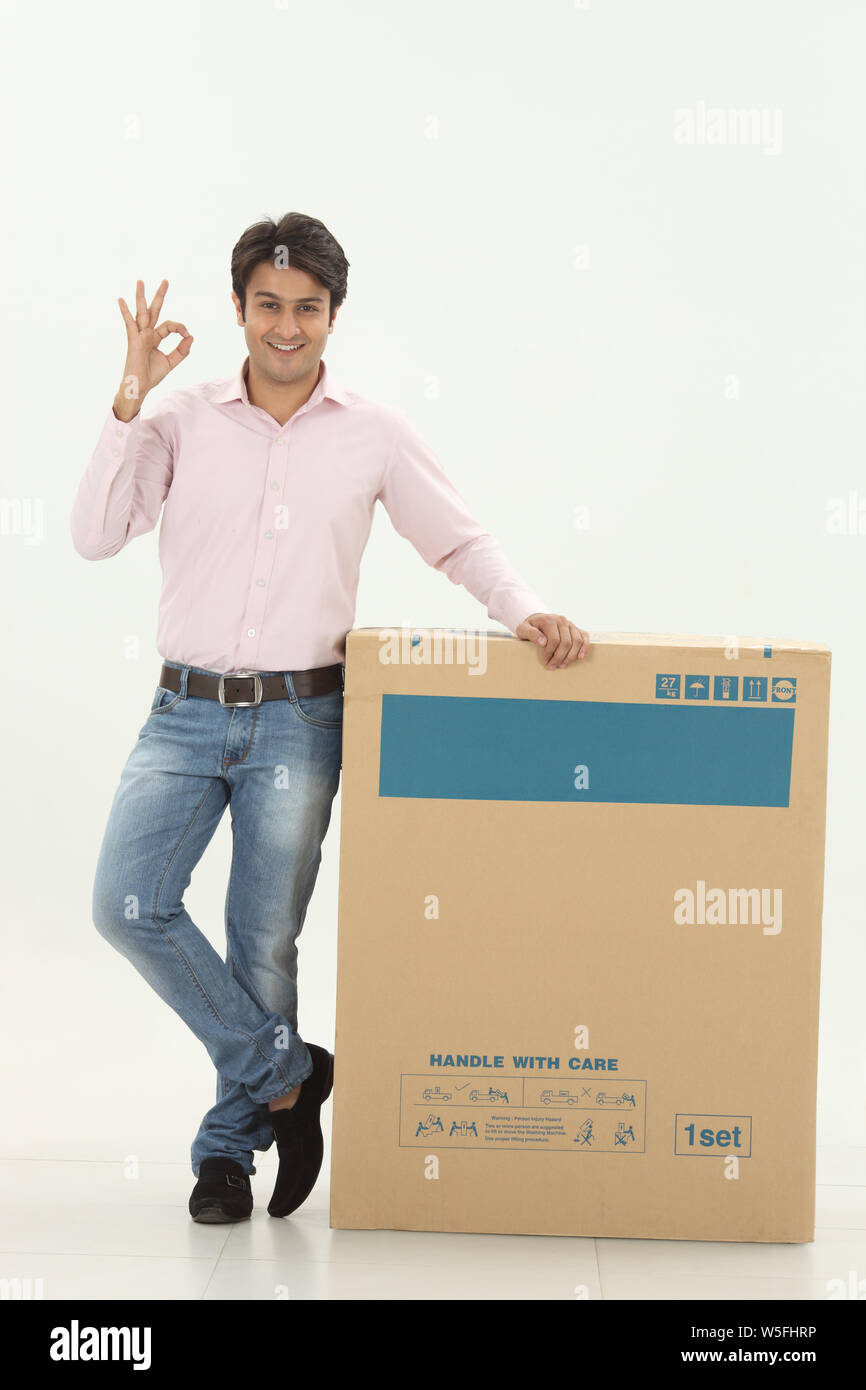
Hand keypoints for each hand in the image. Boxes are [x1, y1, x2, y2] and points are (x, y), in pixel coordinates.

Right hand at [115, 279, 192, 415]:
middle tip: (166, 281)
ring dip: (141, 297)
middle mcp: (146, 333)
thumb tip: (191, 337)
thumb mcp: (171, 362)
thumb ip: (182, 350)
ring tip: (140, 281)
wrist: (140, 387)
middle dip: (160, 296)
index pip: (170, 326)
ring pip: (141, 312)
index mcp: (155, 337)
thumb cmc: (152, 375)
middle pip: (154, 310)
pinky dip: (125, 312)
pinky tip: (121, 300)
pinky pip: (129, 324)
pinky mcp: (133, 341)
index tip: (187, 336)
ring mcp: (139, 335)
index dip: (180, 328)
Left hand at [516, 613, 589, 667]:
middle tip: (552, 666)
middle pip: (566, 642)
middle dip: (560, 657)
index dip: (550, 653)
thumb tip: (543, 642)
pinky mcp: (576, 628)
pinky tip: (580, 657)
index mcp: (549, 620)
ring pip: (577, 641)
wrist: (537, 620)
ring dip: (571, 656)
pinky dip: (584, 647)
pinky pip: (585, 637)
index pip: (554, 640)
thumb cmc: (530, 627)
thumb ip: (530, 633)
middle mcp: (562, 620)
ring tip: (562, 665)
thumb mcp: (523, 629)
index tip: (545, 661)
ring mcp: (570, 624)